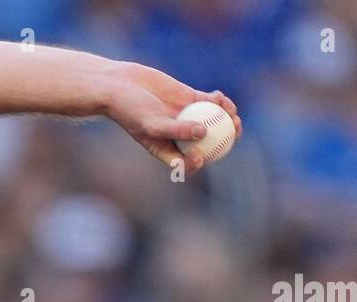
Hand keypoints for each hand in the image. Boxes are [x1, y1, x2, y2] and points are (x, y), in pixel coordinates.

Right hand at [97, 61, 241, 170]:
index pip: (187, 162)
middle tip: (235, 132)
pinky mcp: (189, 98)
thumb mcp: (151, 123)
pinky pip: (209, 102)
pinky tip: (220, 97)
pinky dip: (217, 100)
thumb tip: (204, 132)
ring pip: (213, 121)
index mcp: (167, 148)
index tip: (203, 156)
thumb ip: (176, 129)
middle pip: (208, 142)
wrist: (120, 85)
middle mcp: (179, 135)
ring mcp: (186, 116)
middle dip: (226, 140)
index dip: (199, 162)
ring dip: (226, 118)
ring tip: (234, 114)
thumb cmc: (130, 109)